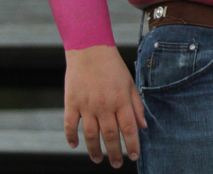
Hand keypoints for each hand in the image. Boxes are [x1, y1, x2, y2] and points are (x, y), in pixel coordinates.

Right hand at [64, 45, 145, 167]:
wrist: (90, 50)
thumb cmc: (113, 67)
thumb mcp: (130, 84)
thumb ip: (136, 105)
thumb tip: (143, 127)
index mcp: (121, 100)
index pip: (129, 128)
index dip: (132, 144)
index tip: (134, 156)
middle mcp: (105, 105)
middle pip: (110, 135)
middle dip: (115, 152)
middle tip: (116, 164)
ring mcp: (86, 105)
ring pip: (90, 135)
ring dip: (94, 150)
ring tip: (98, 159)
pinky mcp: (71, 103)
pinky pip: (70, 125)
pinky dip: (71, 137)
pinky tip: (75, 145)